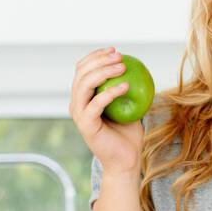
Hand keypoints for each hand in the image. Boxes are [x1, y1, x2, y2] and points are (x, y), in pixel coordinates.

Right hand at [69, 46, 143, 174]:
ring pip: (84, 85)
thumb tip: (135, 64)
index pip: (82, 69)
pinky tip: (126, 86)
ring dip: (103, 71)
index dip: (96, 56)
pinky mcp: (86, 125)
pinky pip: (96, 104)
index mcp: (82, 97)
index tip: (115, 50)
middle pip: (81, 73)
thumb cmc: (128, 133)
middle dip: (99, 59)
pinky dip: (110, 92)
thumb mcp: (128, 104)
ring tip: (123, 67)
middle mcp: (76, 104)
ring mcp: (79, 114)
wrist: (126, 160)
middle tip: (119, 56)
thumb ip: (124, 86)